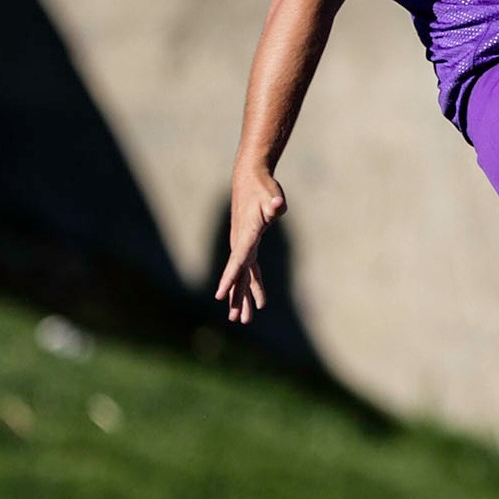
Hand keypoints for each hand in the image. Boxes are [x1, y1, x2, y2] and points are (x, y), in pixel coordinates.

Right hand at [215, 165, 287, 324]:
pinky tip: (258, 300)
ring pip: (242, 276)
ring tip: (243, 319)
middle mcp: (241, 243)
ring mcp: (243, 245)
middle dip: (237, 298)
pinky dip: (253, 284)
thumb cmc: (263, 188)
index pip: (237, 261)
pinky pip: (250, 270)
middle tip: (237, 320)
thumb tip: (278, 205)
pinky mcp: (249, 244)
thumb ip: (275, 204)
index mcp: (246, 236)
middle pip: (238, 275)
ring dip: (243, 297)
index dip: (230, 278)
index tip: (220, 295)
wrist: (251, 179)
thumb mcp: (272, 196)